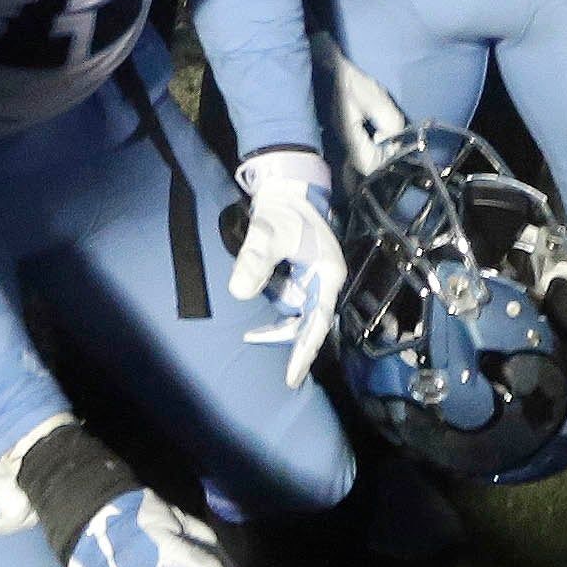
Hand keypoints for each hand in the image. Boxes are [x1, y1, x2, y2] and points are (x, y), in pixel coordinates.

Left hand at [225, 147, 345, 390]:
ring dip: (279, 327)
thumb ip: (254, 260)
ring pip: (300, 315)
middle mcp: (326, 282)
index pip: (317, 322)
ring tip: (252, 334)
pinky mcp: (304, 276)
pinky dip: (278, 314)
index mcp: (327, 275)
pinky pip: (293, 304)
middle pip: (310, 323)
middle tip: (271, 362)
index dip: (303, 350)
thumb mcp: (266, 232)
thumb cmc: (283, 210)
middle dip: (290, 343)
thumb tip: (239, 292)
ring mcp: (316, 280)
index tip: (291, 377)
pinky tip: (261, 321)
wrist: (287, 188)